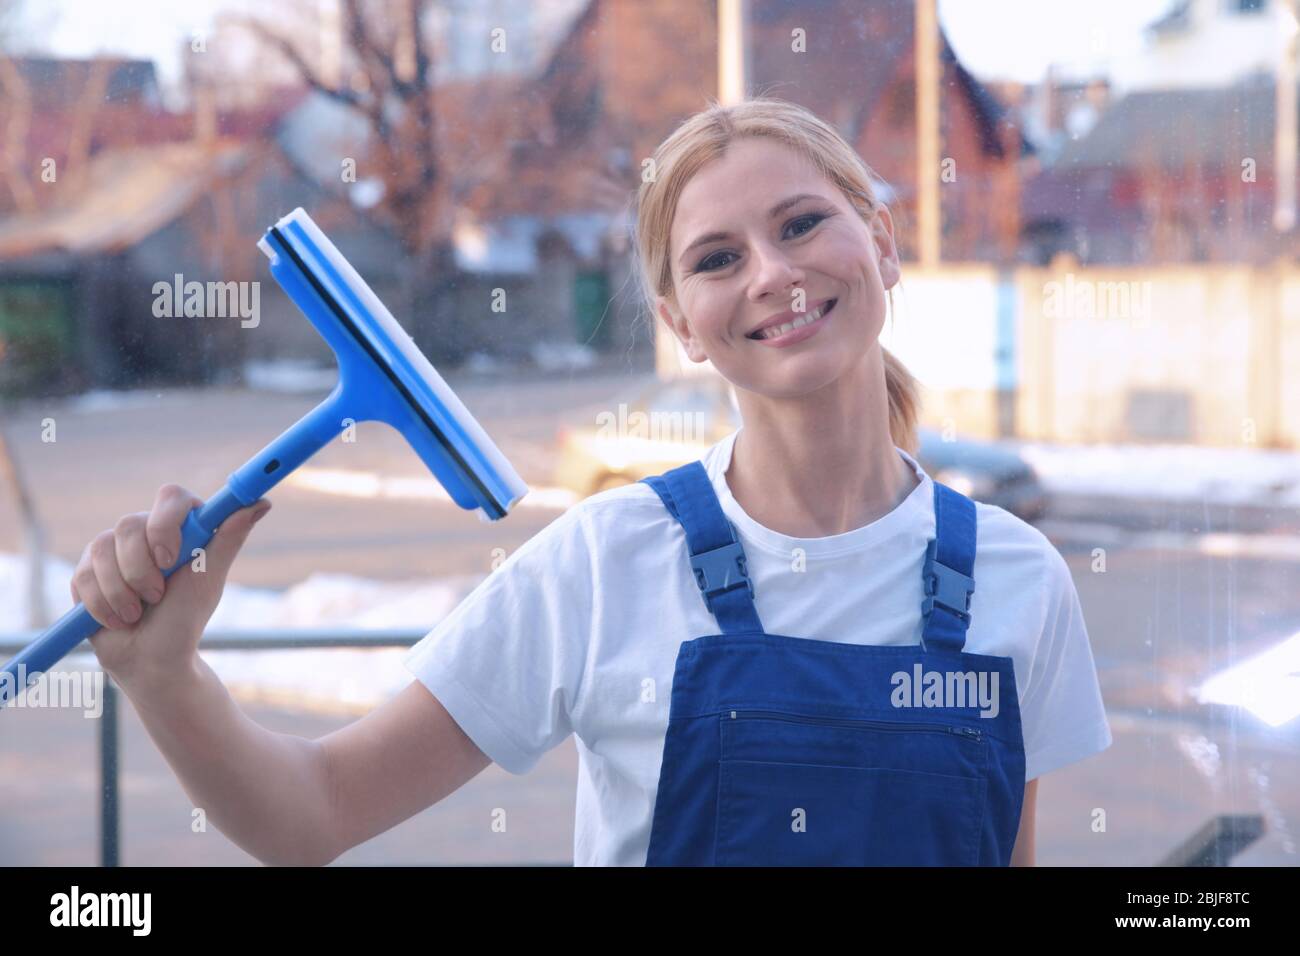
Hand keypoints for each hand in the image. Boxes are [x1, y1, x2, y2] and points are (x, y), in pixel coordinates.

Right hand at [73, 484, 271, 687]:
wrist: (151, 659)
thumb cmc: (186, 618)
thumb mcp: (209, 579)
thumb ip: (229, 538)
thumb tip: (260, 503)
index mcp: (182, 527)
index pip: (171, 496)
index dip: (165, 523)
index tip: (170, 558)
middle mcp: (145, 530)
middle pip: (129, 524)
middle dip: (141, 570)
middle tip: (157, 597)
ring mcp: (112, 548)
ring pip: (101, 549)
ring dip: (122, 592)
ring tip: (138, 613)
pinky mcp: (86, 570)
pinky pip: (82, 575)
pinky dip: (102, 604)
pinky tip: (118, 619)